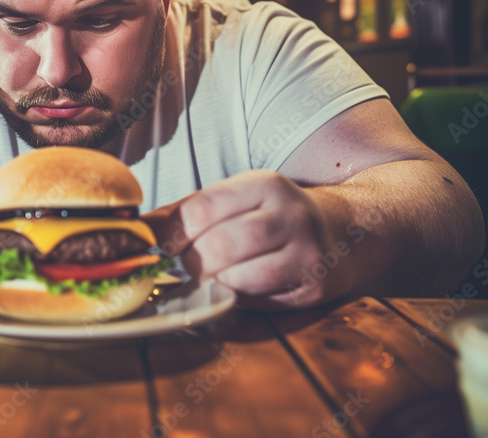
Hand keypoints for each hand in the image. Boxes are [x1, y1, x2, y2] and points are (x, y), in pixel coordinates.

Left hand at [144, 170, 351, 309]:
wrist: (346, 231)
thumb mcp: (238, 198)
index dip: (170, 233)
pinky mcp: (314, 286)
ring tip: (209, 278)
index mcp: (263, 185)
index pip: (202, 209)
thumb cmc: (275, 215)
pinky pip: (259, 301)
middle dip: (190, 263)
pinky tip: (235, 289)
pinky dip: (237, 299)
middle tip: (184, 267)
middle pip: (218, 247)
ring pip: (237, 278)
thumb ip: (190, 210)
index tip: (156, 245)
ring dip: (213, 284)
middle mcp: (288, 215)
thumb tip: (141, 228)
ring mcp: (306, 252)